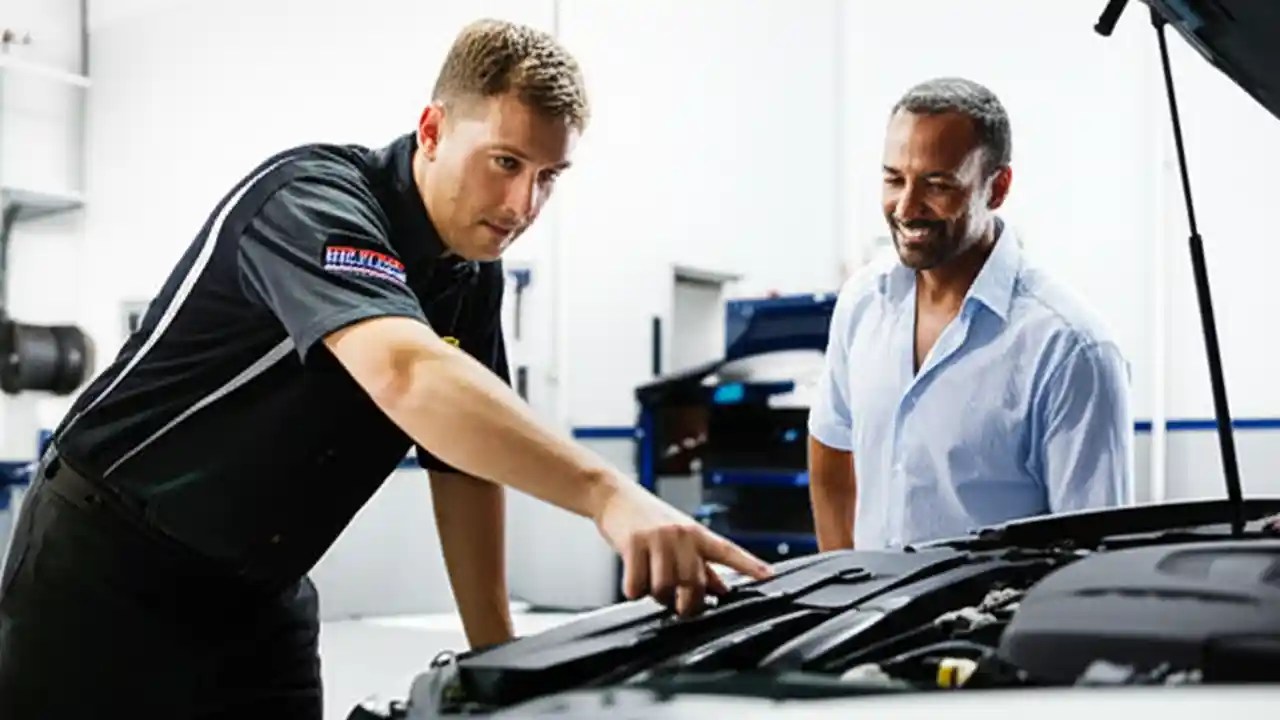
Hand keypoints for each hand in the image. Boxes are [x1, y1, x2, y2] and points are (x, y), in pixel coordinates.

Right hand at [594, 481, 773, 616]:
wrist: (614, 495)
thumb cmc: (648, 518)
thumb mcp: (680, 536)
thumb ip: (700, 564)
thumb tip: (721, 589)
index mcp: (697, 534)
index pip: (728, 551)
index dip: (749, 565)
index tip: (768, 576)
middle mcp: (681, 535)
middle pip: (694, 584)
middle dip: (687, 604)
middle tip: (678, 605)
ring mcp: (657, 538)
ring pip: (664, 588)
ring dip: (656, 596)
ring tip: (651, 584)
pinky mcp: (634, 543)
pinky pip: (637, 585)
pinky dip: (634, 590)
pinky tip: (634, 580)